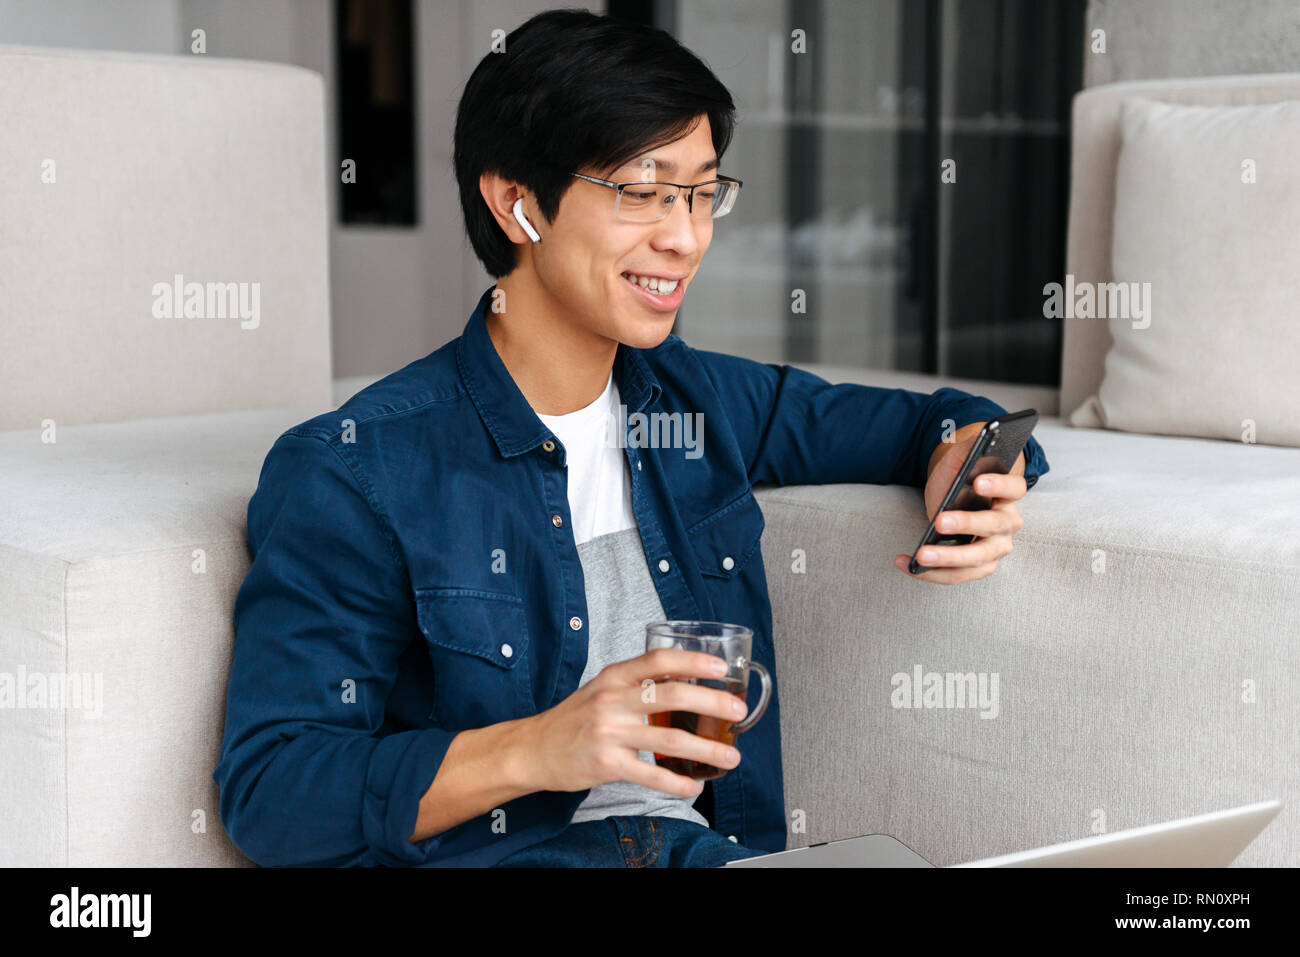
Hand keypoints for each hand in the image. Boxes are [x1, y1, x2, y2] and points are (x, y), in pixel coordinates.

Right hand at [516, 648, 745, 797]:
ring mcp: (609, 732)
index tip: (720, 668)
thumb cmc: (573, 718)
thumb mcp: (601, 688)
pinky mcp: (606, 764)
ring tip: (730, 757)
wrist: (532, 749)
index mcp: (614, 676)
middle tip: (737, 711)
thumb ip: (636, 683)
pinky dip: (677, 782)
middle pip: (671, 695)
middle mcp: (612, 700)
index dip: (693, 661)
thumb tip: (684, 680)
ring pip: (669, 738)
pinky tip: (695, 785)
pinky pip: (651, 774)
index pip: (658, 661)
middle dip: (712, 703)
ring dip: (706, 749)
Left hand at [893, 429, 1026, 584]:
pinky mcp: (978, 567)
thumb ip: (971, 446)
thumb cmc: (960, 478)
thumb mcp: (962, 459)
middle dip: (967, 524)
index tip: (978, 481)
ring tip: (920, 554)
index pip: (1015, 488)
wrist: (956, 497)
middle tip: (940, 520)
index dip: (1000, 485)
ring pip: (976, 558)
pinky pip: (956, 575)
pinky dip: (930, 573)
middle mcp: (1007, 523)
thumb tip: (982, 432)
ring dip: (948, 558)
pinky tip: (903, 562)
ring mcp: (995, 548)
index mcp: (1009, 495)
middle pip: (994, 526)